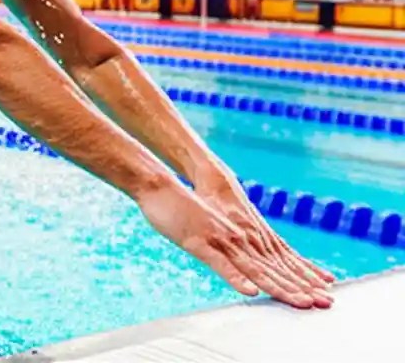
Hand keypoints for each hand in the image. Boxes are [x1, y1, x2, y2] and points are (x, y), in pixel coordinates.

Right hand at [135, 180, 332, 308]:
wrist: (161, 185)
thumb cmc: (183, 205)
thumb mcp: (212, 224)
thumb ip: (230, 238)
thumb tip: (242, 253)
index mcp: (243, 233)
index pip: (278, 259)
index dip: (301, 275)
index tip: (322, 290)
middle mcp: (239, 236)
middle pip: (274, 267)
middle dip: (300, 286)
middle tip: (325, 302)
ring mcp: (221, 239)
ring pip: (256, 268)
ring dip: (279, 286)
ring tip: (301, 302)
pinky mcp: (200, 241)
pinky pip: (221, 263)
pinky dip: (237, 278)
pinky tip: (250, 291)